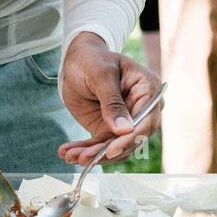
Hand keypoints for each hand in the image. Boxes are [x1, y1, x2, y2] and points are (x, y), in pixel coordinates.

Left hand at [58, 33, 162, 165]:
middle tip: (84, 157)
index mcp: (148, 89)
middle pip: (132, 139)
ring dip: (93, 155)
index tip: (111, 150)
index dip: (131, 138)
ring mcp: (126, 121)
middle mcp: (141, 108)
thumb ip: (112, 102)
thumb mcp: (100, 75)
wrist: (76, 61)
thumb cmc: (92, 59)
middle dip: (107, 151)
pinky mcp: (109, 129)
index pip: (146, 120)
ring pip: (116, 147)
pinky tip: (68, 152)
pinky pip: (101, 145)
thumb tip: (124, 130)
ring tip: (71, 156)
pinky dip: (85, 150)